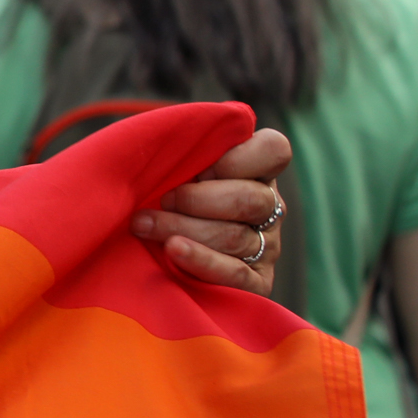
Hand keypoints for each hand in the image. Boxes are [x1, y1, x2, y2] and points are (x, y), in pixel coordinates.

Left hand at [133, 125, 290, 295]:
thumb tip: (169, 134)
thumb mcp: (171, 169)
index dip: (238, 158)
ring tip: (143, 225)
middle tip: (162, 199)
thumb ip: (180, 150)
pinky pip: (236, 274)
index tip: (200, 167)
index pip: (274, 150)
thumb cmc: (157, 199)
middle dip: (196, 199)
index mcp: (255, 171)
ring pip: (234, 237)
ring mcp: (265, 246)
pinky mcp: (256, 282)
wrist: (147, 262)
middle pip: (250, 199)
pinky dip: (202, 261)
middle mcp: (268, 207)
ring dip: (182, 228)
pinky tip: (174, 250)